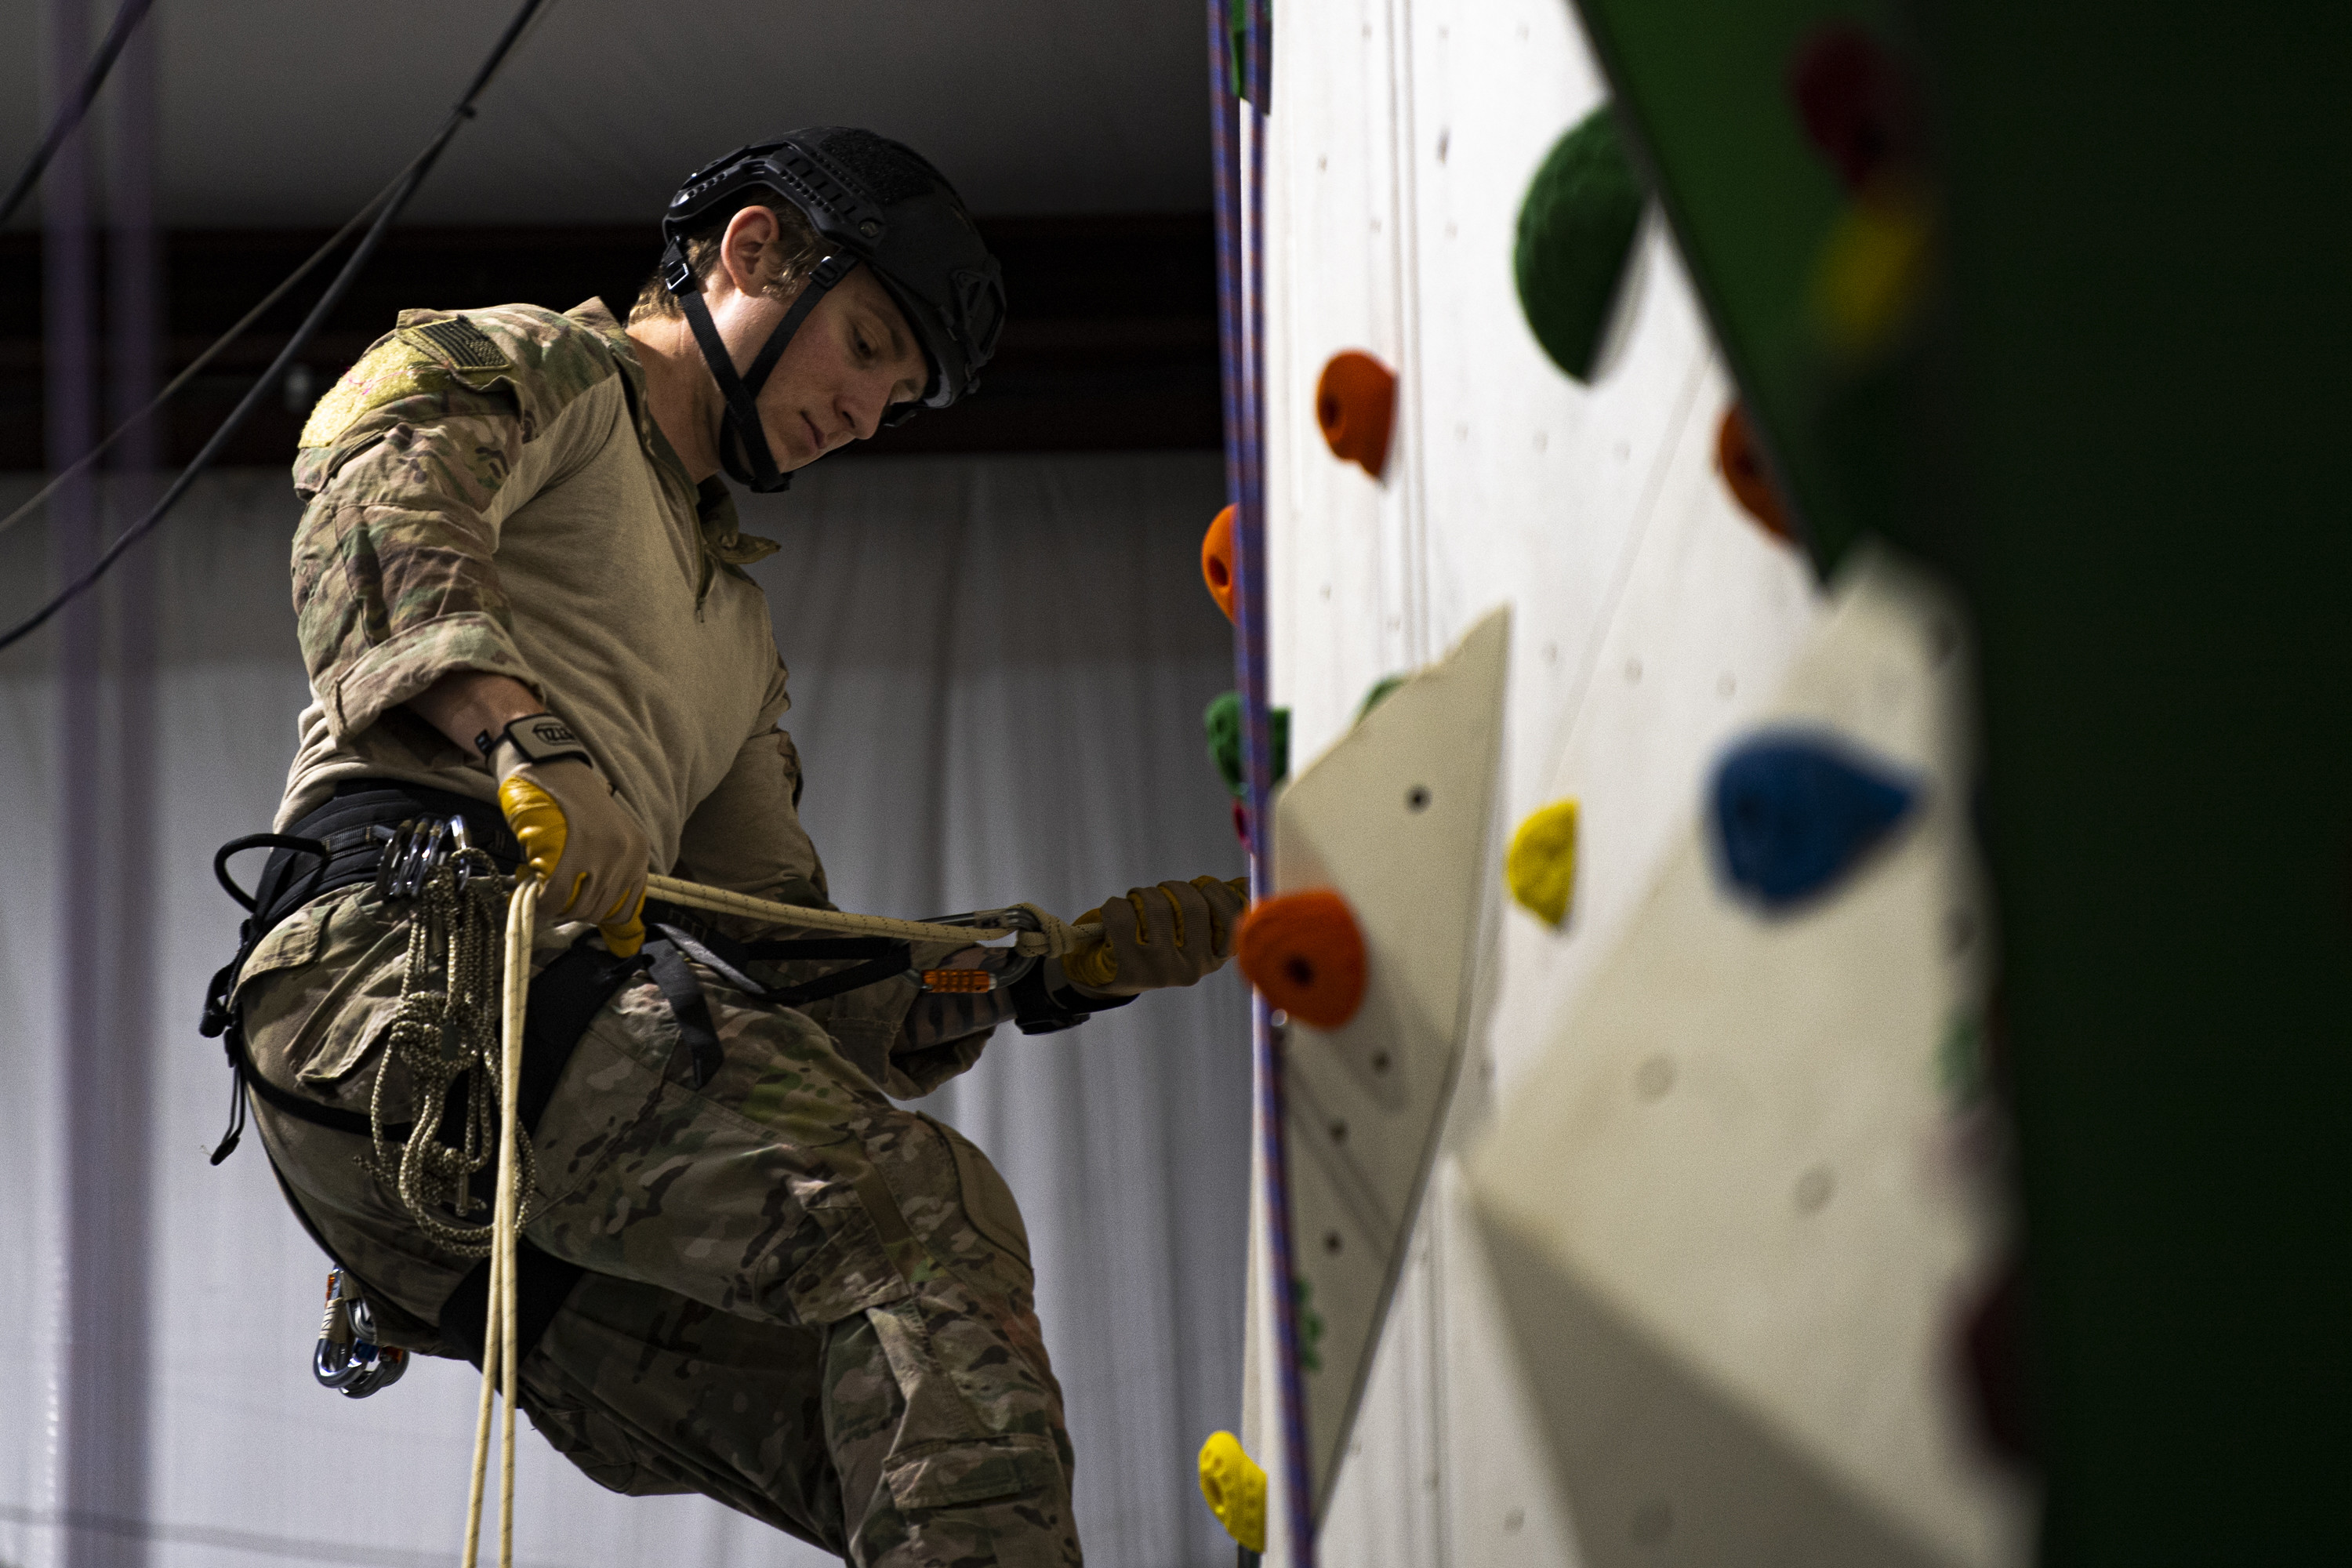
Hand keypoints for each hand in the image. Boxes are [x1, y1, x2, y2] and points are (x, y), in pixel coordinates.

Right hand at [493, 735, 649, 957]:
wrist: (550, 765)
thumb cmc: (572, 802)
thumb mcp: (606, 835)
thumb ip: (610, 870)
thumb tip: (597, 913)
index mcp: (638, 851)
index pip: (627, 908)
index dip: (598, 916)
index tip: (578, 910)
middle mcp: (625, 854)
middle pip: (599, 911)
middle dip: (572, 911)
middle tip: (553, 896)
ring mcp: (600, 854)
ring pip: (579, 908)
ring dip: (557, 907)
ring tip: (543, 888)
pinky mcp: (570, 853)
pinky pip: (556, 898)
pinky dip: (541, 902)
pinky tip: (533, 890)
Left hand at [1062, 876, 1247, 995]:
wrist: (1108, 976)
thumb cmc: (1154, 941)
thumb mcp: (1189, 931)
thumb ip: (1215, 908)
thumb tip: (1245, 881)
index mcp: (1213, 958)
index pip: (1231, 916)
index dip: (1212, 889)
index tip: (1198, 887)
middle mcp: (1191, 969)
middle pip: (1190, 903)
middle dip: (1170, 888)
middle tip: (1157, 894)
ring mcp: (1160, 970)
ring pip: (1155, 904)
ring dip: (1141, 894)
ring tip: (1135, 905)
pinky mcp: (1127, 967)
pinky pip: (1122, 914)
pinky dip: (1114, 906)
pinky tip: (1113, 919)